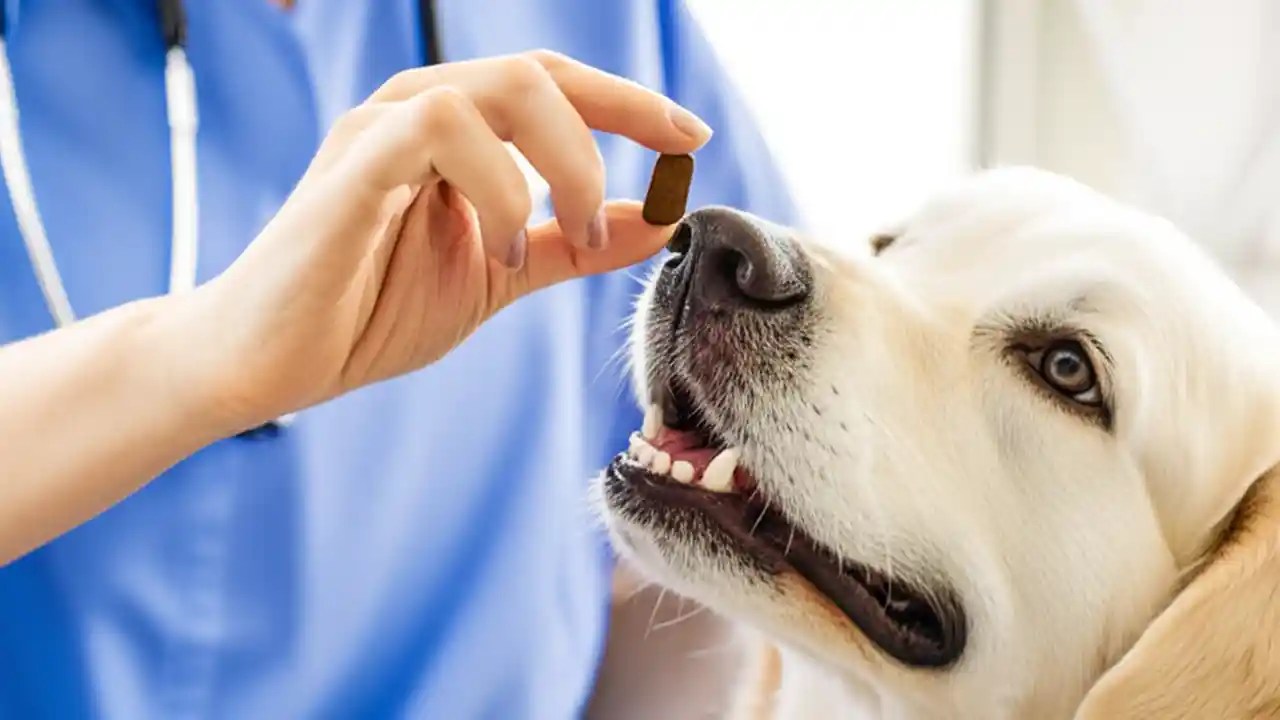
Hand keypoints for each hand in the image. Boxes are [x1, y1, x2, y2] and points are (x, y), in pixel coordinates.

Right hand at [173, 51, 709, 432]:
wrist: (267, 363)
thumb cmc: (367, 312)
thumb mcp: (498, 274)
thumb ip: (570, 244)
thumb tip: (653, 220)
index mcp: (455, 133)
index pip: (556, 89)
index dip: (631, 105)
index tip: (692, 140)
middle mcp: (419, 113)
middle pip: (540, 71)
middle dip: (620, 113)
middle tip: (663, 172)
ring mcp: (380, 131)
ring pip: (499, 87)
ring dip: (561, 163)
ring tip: (564, 236)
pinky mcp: (352, 167)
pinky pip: (440, 132)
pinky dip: (497, 186)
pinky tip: (505, 248)